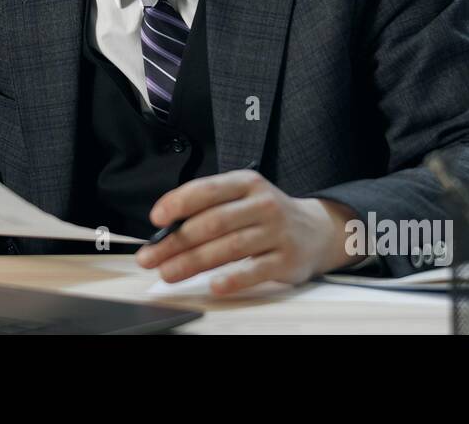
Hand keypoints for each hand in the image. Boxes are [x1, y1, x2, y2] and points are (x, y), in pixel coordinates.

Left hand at [134, 170, 359, 294]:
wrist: (317, 231)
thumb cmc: (266, 215)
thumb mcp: (242, 199)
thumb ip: (208, 209)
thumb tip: (165, 232)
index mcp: (246, 183)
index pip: (207, 190)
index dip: (178, 203)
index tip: (156, 219)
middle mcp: (262, 205)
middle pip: (213, 222)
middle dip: (176, 242)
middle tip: (151, 257)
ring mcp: (276, 232)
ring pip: (229, 247)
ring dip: (193, 262)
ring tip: (168, 273)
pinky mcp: (286, 260)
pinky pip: (255, 270)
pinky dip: (233, 279)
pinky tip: (214, 285)